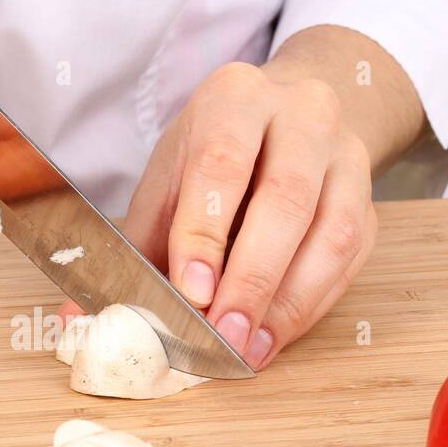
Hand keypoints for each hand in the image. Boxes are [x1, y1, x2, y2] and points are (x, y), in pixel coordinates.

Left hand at [63, 62, 377, 370]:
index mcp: (236, 97)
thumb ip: (134, 249)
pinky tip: (274, 336)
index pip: (223, 163)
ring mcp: (345, 155)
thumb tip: (78, 320)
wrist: (288, 119)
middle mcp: (303, 114)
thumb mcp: (167, 184)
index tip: (193, 292)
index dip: (206, 232)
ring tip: (248, 349)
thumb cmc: (214, 159)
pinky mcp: (369, 200)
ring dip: (287, 302)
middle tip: (222, 335)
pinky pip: (350, 258)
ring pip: (330, 232)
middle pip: (286, 198)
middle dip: (251, 278)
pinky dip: (311, 306)